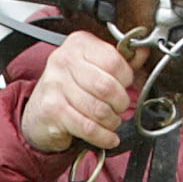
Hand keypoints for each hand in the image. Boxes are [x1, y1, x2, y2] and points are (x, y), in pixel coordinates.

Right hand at [18, 33, 139, 154]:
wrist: (38, 112)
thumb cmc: (70, 87)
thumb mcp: (95, 66)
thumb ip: (120, 60)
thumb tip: (144, 51)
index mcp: (79, 44)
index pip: (114, 60)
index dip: (126, 78)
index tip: (126, 85)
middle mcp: (63, 60)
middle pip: (106, 86)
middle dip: (120, 103)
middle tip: (120, 107)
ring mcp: (55, 85)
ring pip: (98, 109)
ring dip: (112, 121)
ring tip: (111, 121)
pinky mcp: (52, 110)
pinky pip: (87, 127)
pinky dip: (103, 136)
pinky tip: (107, 137)